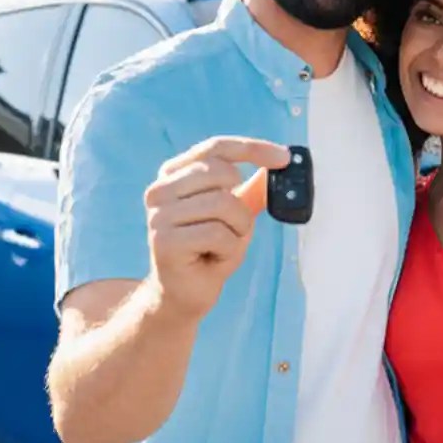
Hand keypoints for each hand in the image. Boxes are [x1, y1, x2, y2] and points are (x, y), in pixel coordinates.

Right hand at [145, 136, 289, 321]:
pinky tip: (214, 259)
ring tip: (223, 247)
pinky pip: (218, 233)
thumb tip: (278, 163)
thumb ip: (251, 189)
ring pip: (223, 203)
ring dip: (238, 230)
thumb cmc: (209, 251)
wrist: (185, 295)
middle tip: (236, 229)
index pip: (216, 147)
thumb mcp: (235, 214)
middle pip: (222, 173)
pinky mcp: (164, 241)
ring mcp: (158, 216)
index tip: (284, 157)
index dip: (253, 149)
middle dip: (243, 205)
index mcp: (173, 175)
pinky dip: (229, 249)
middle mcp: (159, 190)